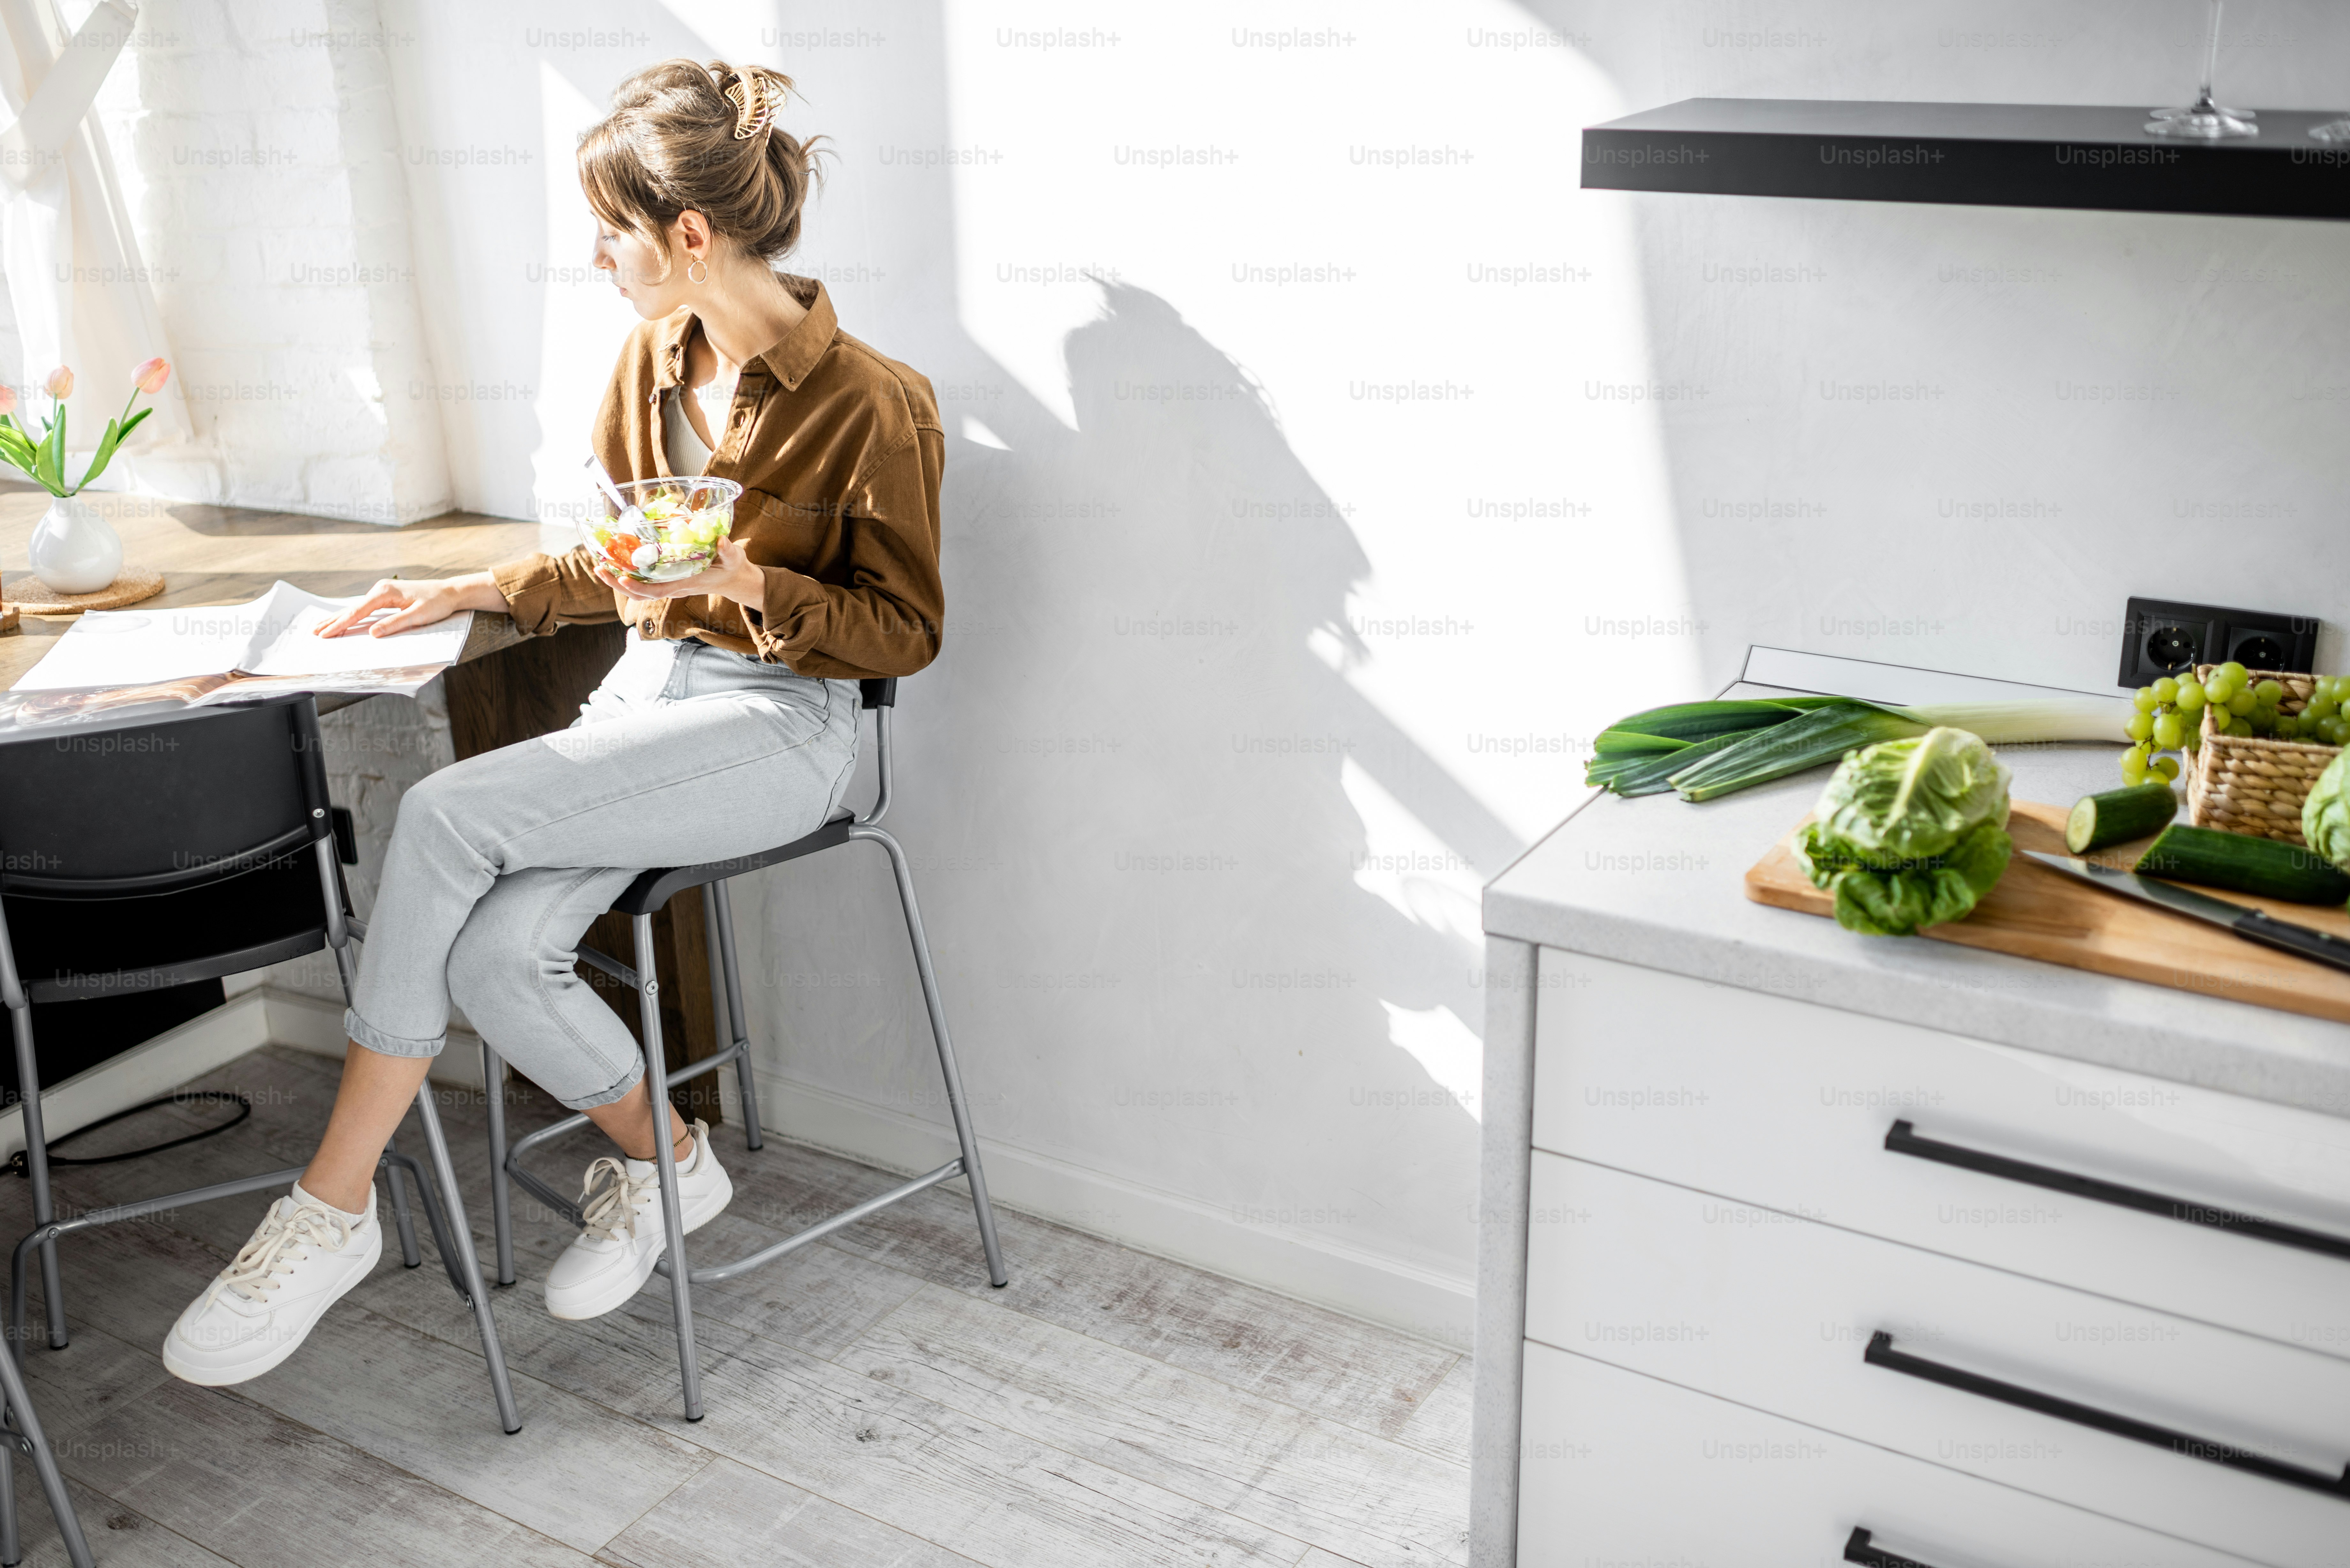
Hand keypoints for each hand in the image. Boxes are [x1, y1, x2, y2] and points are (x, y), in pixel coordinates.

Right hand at [314, 573, 503, 637]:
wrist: (449, 592)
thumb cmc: (437, 603)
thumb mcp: (418, 616)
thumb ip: (395, 624)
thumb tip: (373, 634)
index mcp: (385, 592)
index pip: (358, 611)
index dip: (341, 624)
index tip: (327, 634)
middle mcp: (380, 589)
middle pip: (352, 609)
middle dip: (334, 621)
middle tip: (315, 633)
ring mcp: (382, 592)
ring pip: (356, 608)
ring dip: (339, 618)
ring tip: (321, 627)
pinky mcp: (386, 596)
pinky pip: (364, 608)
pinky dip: (351, 615)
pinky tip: (343, 620)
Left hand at [588, 536, 762, 607]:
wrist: (732, 578)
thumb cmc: (731, 568)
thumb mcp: (733, 558)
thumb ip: (728, 550)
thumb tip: (721, 541)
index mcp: (686, 584)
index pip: (658, 590)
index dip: (639, 587)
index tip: (622, 579)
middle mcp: (674, 587)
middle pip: (640, 593)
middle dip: (618, 584)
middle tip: (599, 568)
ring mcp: (669, 585)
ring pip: (638, 589)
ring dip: (617, 580)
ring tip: (600, 566)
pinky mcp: (667, 579)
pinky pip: (643, 581)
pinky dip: (627, 574)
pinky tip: (616, 562)